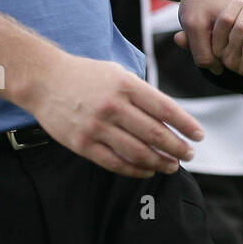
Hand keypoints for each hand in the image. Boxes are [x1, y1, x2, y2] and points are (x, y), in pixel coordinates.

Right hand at [26, 54, 203, 178]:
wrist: (44, 80)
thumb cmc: (86, 76)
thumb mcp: (118, 73)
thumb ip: (142, 93)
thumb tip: (170, 117)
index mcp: (126, 85)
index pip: (165, 108)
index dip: (185, 125)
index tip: (198, 135)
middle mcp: (113, 106)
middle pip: (154, 133)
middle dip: (177, 147)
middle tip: (189, 154)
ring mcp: (96, 127)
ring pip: (137, 152)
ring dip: (159, 162)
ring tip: (172, 165)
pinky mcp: (83, 144)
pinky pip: (115, 163)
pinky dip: (135, 170)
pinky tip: (147, 170)